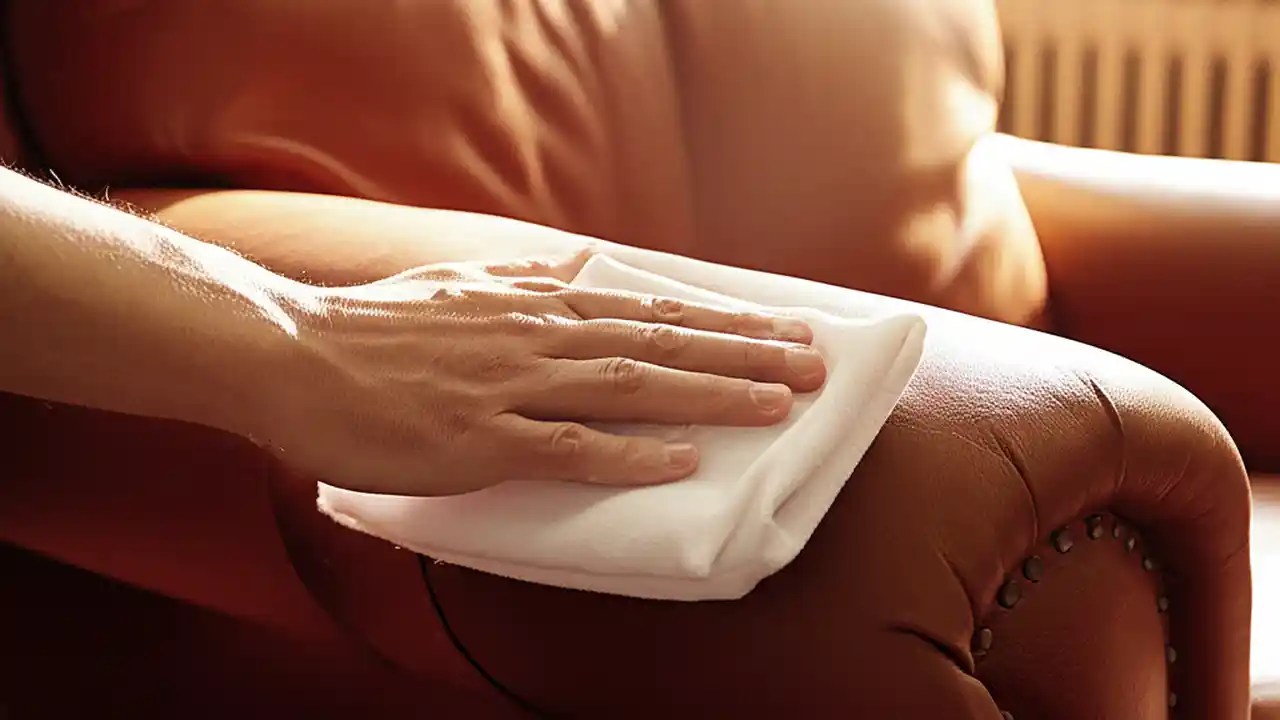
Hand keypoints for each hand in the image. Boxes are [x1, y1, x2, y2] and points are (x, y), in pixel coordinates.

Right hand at [259, 251, 826, 495]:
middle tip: (812, 365)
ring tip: (775, 405)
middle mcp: (536, 338)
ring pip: (629, 387)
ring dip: (708, 395)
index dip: (723, 323)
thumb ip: (529, 279)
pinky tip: (677, 460)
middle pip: (659, 342)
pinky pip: (566, 449)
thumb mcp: (461, 283)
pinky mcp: (479, 440)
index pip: (650, 311)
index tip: (783, 329)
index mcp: (535, 306)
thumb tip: (583, 263)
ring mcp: (511, 388)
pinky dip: (626, 455)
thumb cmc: (377, 327)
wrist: (294, 354)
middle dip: (743, 354)